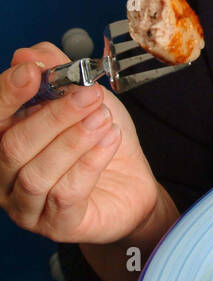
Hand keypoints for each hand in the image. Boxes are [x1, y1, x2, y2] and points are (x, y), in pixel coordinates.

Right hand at [0, 43, 160, 245]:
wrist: (132, 183)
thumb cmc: (98, 140)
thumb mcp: (82, 97)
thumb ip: (56, 72)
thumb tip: (27, 55)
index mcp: (3, 140)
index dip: (6, 93)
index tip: (32, 72)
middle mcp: (4, 176)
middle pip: (13, 146)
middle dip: (54, 116)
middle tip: (89, 95)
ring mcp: (26, 206)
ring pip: (36, 173)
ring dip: (74, 140)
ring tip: (103, 119)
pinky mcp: (56, 225)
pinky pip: (65, 194)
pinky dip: (89, 162)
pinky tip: (109, 141)